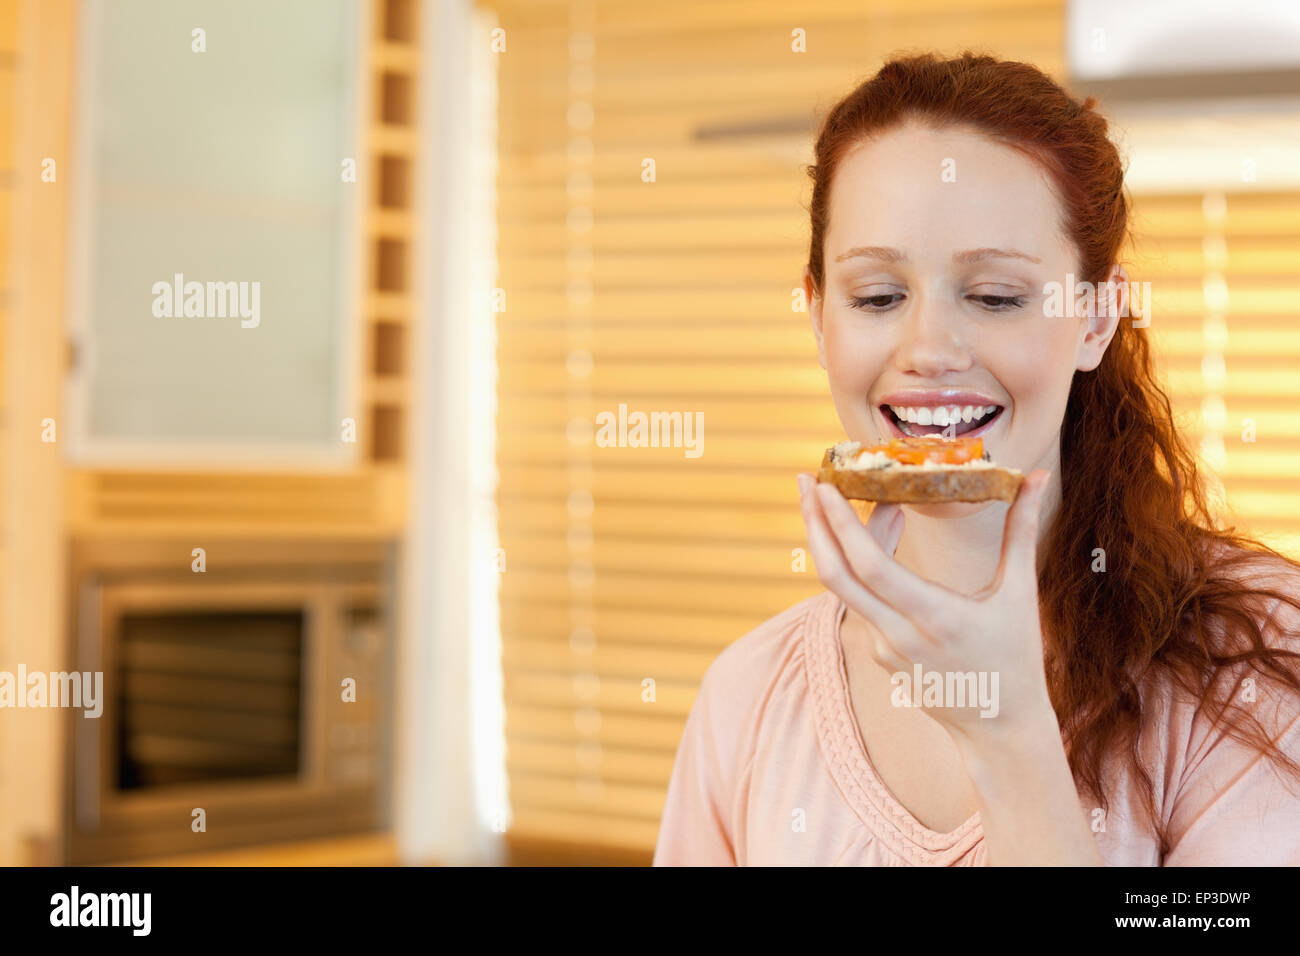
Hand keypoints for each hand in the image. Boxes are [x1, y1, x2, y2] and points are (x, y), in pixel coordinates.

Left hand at [796, 470, 1054, 751]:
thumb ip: (1021, 530)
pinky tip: (880, 533)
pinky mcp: (878, 652)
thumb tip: (1037, 476)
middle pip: (835, 576)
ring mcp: (883, 646)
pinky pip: (860, 599)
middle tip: (804, 480)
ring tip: (855, 495)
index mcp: (934, 617)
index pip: (871, 568)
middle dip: (814, 524)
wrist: (1000, 728)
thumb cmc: (1016, 658)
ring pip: (845, 585)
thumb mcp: (1021, 594)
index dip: (842, 526)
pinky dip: (862, 563)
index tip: (826, 487)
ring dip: (841, 538)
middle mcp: (898, 634)